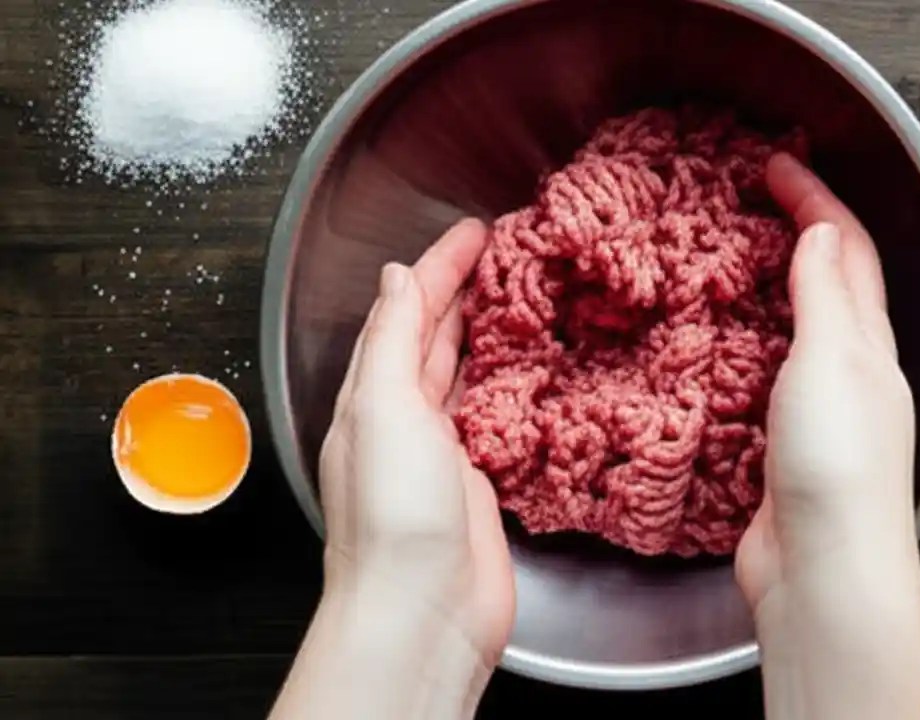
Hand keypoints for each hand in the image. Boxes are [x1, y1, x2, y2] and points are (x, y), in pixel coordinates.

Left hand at [271, 219, 512, 719]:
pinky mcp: (482, 481)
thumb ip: (391, 340)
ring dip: (490, 333)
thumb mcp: (383, 408)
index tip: (475, 231)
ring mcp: (444, 451)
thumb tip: (396, 279)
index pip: (408, 312)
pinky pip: (496, 418)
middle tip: (507, 253)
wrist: (423, 609)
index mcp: (373, 395)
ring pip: (467, 374)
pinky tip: (532, 372)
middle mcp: (406, 418)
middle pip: (437, 338)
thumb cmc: (395, 514)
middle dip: (465, 291)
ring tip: (522, 296)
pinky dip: (511, 386)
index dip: (439, 267)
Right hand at [736, 155, 919, 719]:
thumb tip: (821, 229)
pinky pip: (765, 382)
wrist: (825, 574)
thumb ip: (823, 294)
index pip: (847, 250)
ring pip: (798, 332)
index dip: (815, 199)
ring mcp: (819, 415)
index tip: (773, 162)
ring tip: (727, 262)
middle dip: (800, 234)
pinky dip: (744, 351)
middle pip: (832, 285)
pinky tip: (715, 351)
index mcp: (870, 345)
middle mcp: (853, 374)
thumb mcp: (832, 360)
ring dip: (771, 290)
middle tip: (751, 200)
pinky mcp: (784, 452)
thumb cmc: (836, 466)